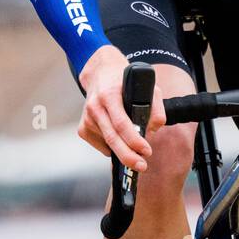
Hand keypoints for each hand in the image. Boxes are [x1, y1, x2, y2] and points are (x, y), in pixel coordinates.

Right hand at [77, 45, 165, 171]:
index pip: (121, 122)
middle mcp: (95, 106)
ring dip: (123, 150)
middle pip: (112, 138)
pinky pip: (101, 146)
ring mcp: (86, 118)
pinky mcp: (82, 128)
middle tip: (142, 165)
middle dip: (128, 156)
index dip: (134, 140)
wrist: (100, 73)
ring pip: (107, 144)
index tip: (146, 151)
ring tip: (134, 146)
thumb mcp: (148, 88)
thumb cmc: (126, 83)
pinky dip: (112, 147)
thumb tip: (149, 133)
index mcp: (110, 95)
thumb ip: (156, 110)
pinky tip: (118, 137)